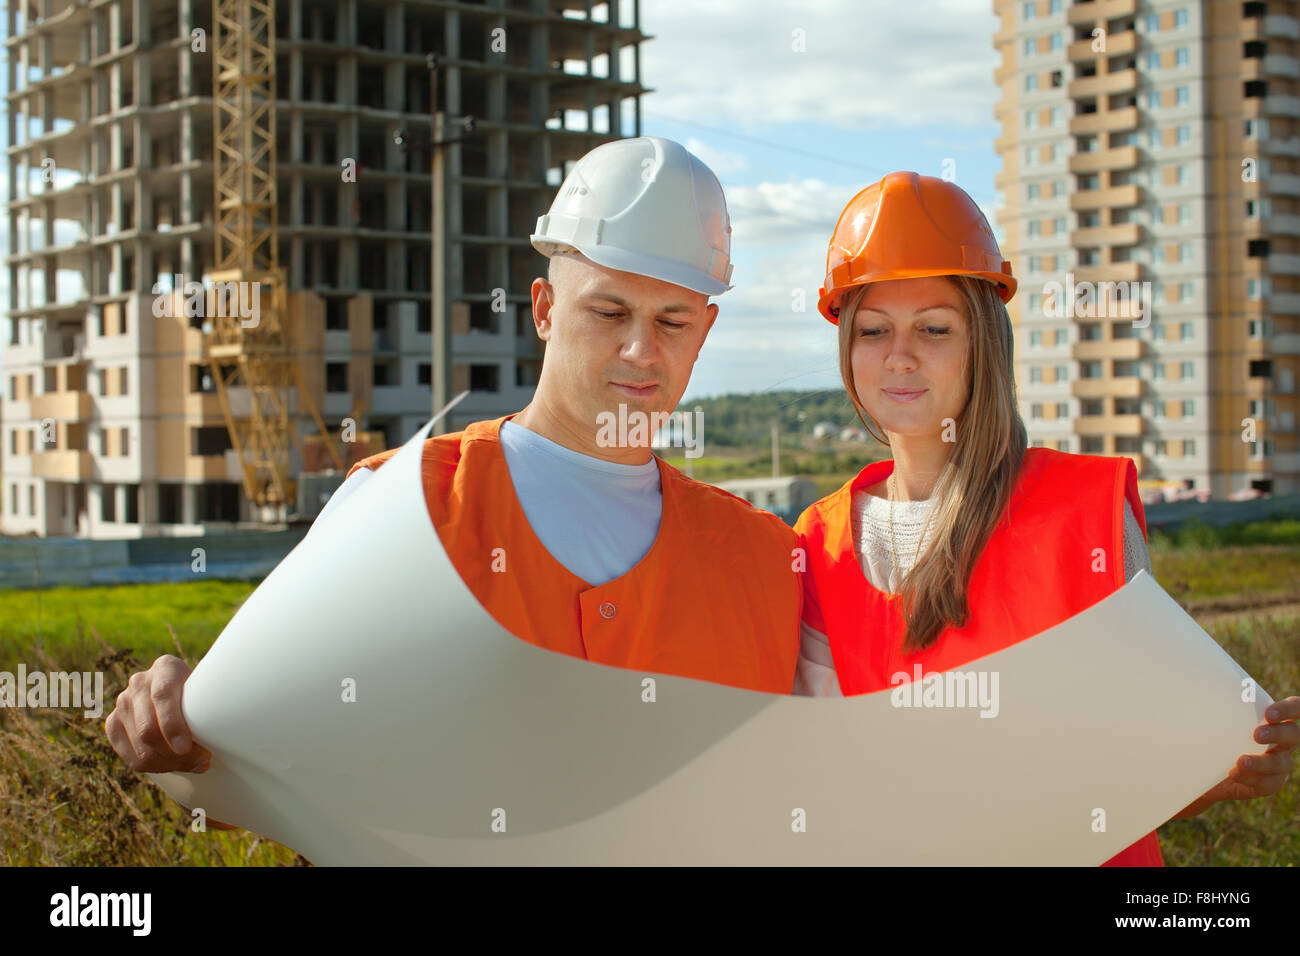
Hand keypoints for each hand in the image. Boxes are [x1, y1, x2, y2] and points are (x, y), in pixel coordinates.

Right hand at [105, 655, 210, 773]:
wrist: (182, 697)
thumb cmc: (203, 697)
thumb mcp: (209, 694)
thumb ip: (208, 711)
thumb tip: (208, 751)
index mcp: (166, 667)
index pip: (163, 695)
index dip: (173, 724)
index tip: (185, 747)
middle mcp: (140, 682)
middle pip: (148, 728)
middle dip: (175, 753)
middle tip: (202, 761)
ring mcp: (123, 702)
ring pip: (140, 747)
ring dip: (169, 763)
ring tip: (193, 764)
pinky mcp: (113, 723)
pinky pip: (130, 757)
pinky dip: (154, 767)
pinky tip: (174, 765)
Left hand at [1173, 696, 1298, 817]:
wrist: (1204, 765)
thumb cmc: (1212, 730)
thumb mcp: (1214, 713)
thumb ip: (1215, 696)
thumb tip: (1196, 671)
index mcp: (1275, 719)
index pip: (1296, 708)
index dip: (1289, 709)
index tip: (1268, 713)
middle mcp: (1283, 740)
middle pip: (1294, 734)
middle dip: (1278, 733)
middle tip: (1256, 734)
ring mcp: (1279, 763)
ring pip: (1282, 763)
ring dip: (1262, 762)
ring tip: (1240, 761)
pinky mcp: (1269, 782)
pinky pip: (1269, 784)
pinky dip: (1252, 779)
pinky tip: (1235, 774)